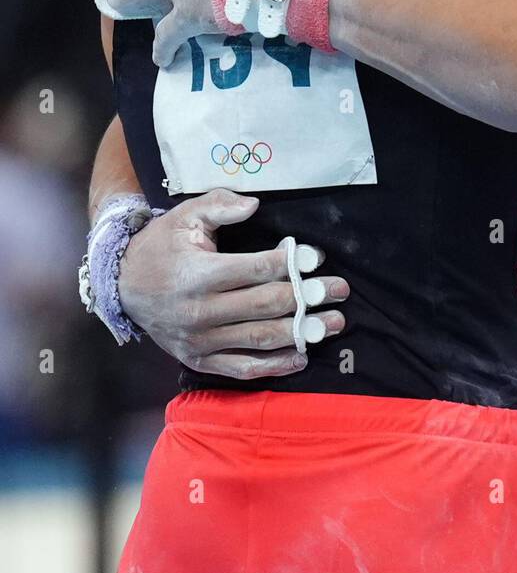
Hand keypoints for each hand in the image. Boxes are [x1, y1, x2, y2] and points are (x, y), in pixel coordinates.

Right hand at [118, 188, 348, 378]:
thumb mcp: (184, 216)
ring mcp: (200, 340)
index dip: (289, 263)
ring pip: (260, 339)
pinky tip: (302, 355)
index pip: (255, 269)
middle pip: (266, 305)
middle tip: (339, 290)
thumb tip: (255, 206)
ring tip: (334, 323)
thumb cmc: (160, 246)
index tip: (315, 257)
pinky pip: (242, 367)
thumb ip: (220, 206)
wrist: (122, 287)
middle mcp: (200, 311)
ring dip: (302, 332)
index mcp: (199, 274)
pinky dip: (274, 365)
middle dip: (307, 297)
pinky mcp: (199, 359)